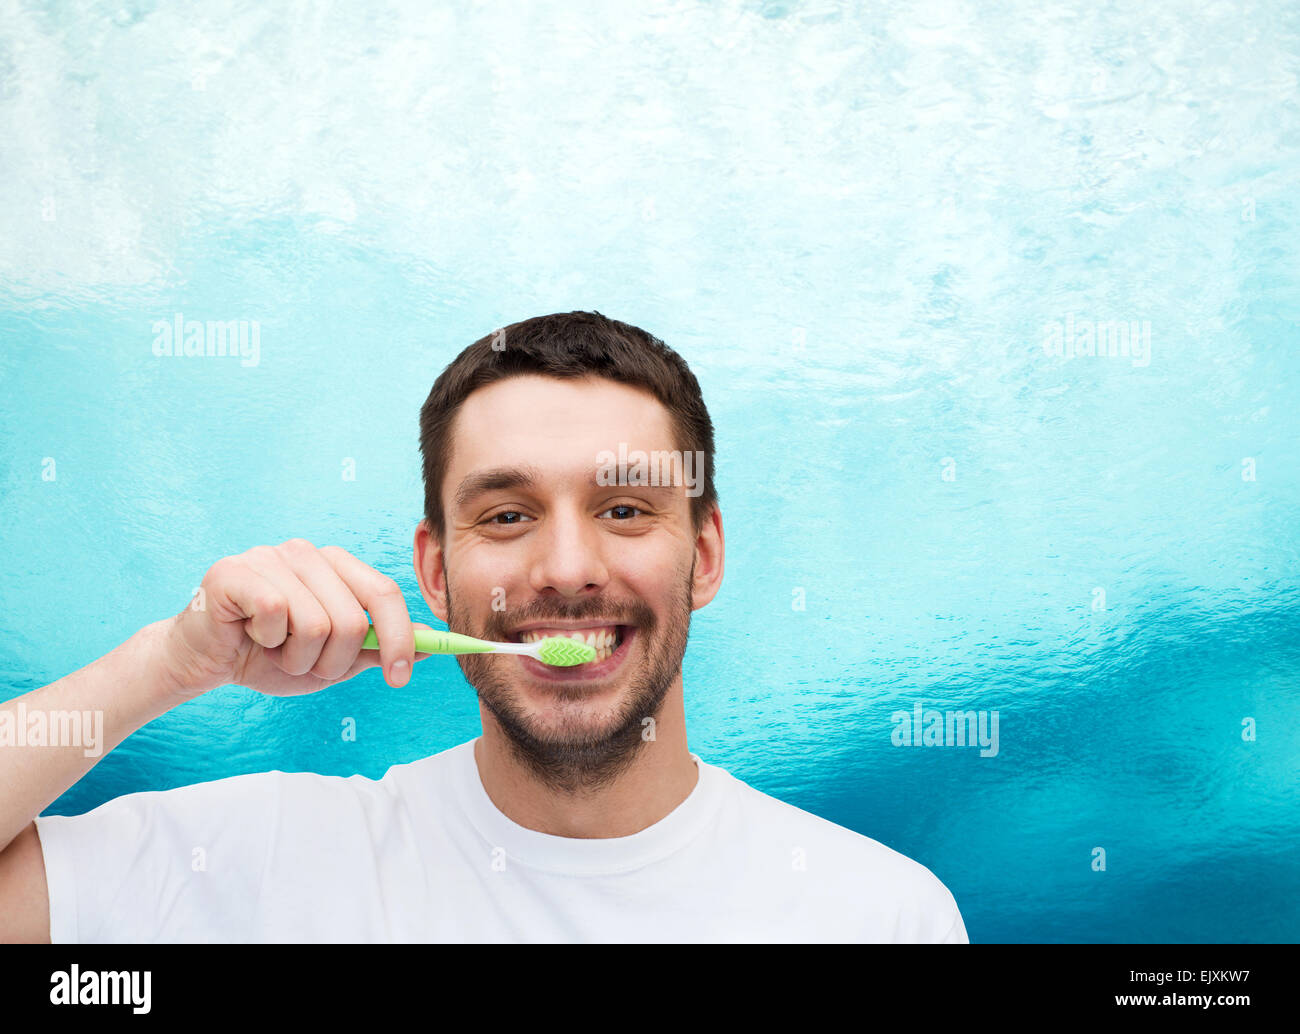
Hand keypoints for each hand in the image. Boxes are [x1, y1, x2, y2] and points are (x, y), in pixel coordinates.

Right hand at [159, 539, 429, 699]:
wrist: (206, 663)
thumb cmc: (270, 656)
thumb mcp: (335, 658)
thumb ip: (379, 647)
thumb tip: (435, 643)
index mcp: (335, 565)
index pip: (385, 592)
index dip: (400, 638)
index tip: (401, 677)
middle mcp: (306, 552)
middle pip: (353, 618)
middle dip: (334, 661)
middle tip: (307, 665)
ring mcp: (269, 557)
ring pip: (315, 623)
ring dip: (297, 657)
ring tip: (276, 652)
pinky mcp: (234, 571)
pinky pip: (275, 614)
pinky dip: (266, 642)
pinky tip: (250, 637)